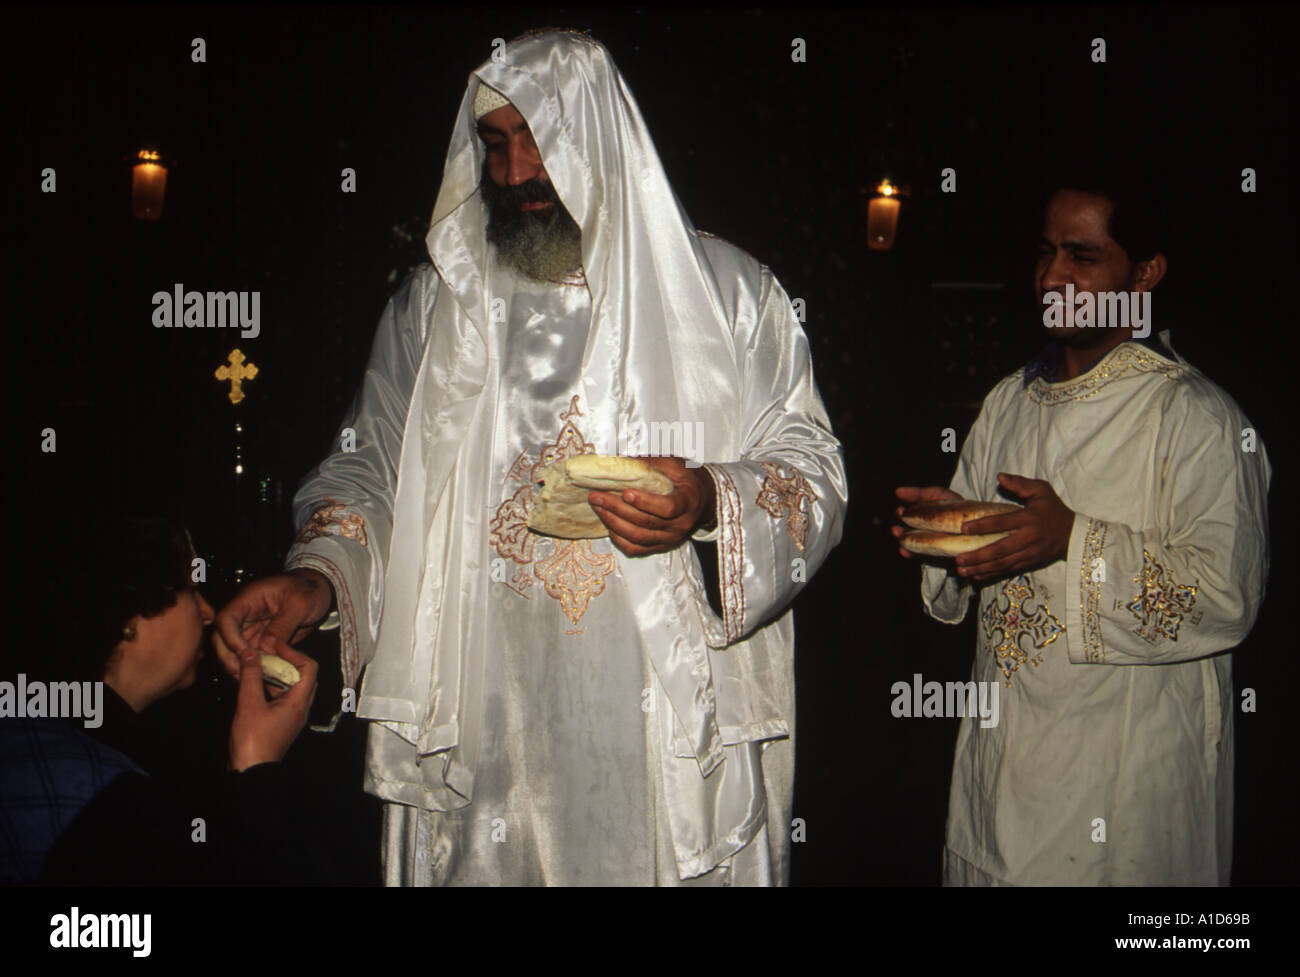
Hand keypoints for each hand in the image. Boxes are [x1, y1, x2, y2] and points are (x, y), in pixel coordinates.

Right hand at [213, 569, 332, 680]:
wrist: (320, 593)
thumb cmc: (309, 590)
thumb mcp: (300, 604)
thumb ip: (283, 625)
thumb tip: (267, 648)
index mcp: (250, 599)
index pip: (227, 619)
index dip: (230, 638)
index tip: (244, 653)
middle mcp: (246, 615)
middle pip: (223, 638)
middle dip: (230, 657)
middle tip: (243, 674)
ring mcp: (252, 629)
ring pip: (235, 651)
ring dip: (241, 666)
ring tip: (255, 679)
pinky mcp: (261, 641)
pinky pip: (253, 657)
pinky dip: (255, 668)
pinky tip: (264, 678)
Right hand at [228, 639, 317, 770]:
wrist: (250, 773)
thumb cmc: (253, 742)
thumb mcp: (249, 704)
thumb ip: (250, 676)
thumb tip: (250, 653)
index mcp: (299, 702)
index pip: (309, 667)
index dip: (293, 652)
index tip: (274, 645)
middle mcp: (300, 708)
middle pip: (302, 676)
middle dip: (285, 661)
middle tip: (266, 653)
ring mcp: (291, 717)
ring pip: (290, 688)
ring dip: (276, 674)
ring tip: (257, 665)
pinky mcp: (280, 723)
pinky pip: (281, 698)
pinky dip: (270, 687)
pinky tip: (252, 684)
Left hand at [587, 457, 715, 556]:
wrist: (704, 501)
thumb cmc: (688, 479)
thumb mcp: (675, 464)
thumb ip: (650, 463)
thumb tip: (618, 459)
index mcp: (688, 502)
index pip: (668, 508)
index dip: (646, 502)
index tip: (625, 493)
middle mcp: (681, 524)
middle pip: (646, 523)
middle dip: (617, 509)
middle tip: (596, 497)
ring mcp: (670, 538)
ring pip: (638, 537)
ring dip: (614, 523)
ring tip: (597, 508)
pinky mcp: (661, 546)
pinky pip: (637, 549)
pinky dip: (619, 539)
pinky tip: (608, 525)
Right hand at [891, 485, 962, 558]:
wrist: (976, 522)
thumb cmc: (954, 506)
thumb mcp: (937, 495)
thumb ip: (918, 493)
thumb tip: (897, 491)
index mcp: (918, 515)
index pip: (904, 515)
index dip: (900, 513)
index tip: (900, 511)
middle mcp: (919, 529)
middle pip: (903, 531)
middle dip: (898, 530)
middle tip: (896, 529)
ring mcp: (925, 542)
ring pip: (909, 543)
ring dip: (901, 542)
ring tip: (900, 539)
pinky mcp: (933, 553)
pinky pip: (918, 555)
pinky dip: (910, 553)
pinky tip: (905, 551)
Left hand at [951, 473, 1074, 581]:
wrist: (1074, 534)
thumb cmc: (1054, 510)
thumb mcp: (1041, 491)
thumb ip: (1020, 484)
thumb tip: (1000, 477)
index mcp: (1029, 519)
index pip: (1002, 523)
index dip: (982, 526)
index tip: (964, 528)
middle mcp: (1028, 538)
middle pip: (1000, 550)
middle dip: (978, 556)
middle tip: (959, 559)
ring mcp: (1029, 553)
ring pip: (1002, 564)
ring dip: (981, 569)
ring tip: (962, 570)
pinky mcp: (1029, 563)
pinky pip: (1008, 570)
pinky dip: (991, 574)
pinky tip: (976, 576)